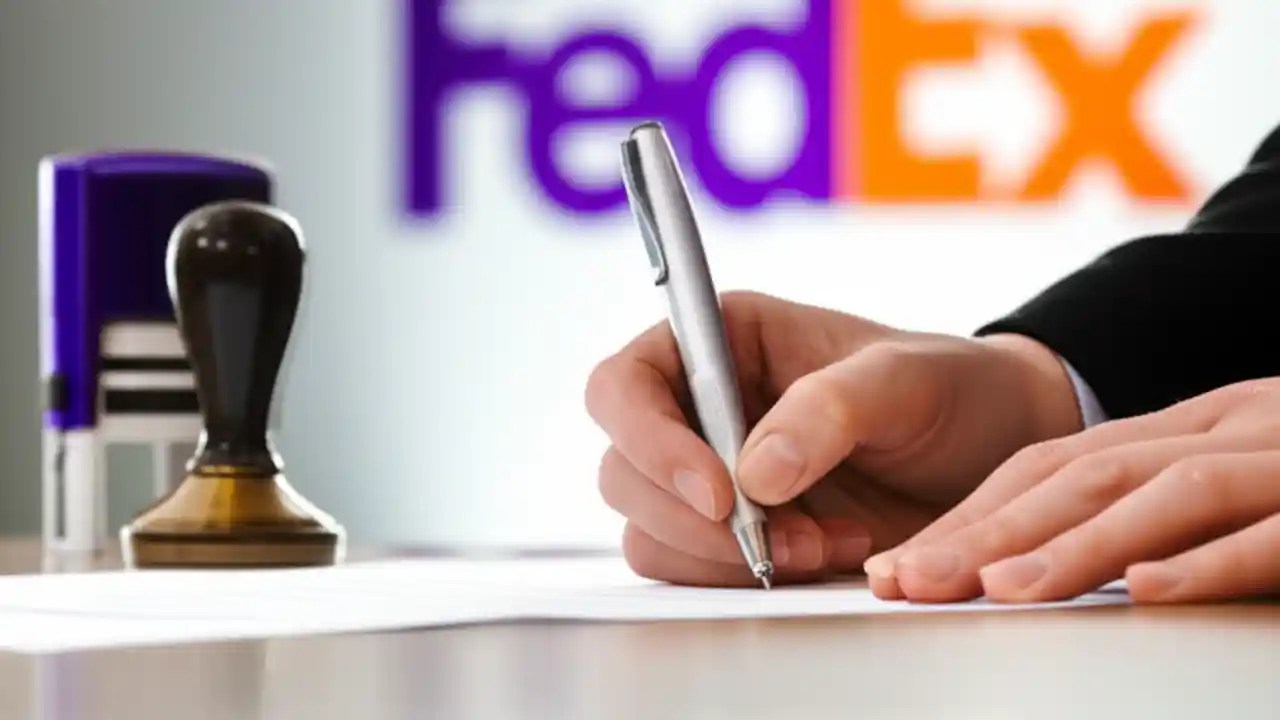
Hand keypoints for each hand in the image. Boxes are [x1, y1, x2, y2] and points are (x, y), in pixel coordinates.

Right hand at [585, 291, 1081, 586]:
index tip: (719, 491)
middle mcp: (700, 406)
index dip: (648, 440)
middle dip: (697, 517)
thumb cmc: (952, 390)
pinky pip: (693, 569)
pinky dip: (747, 578)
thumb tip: (753, 473)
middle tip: (782, 535)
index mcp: (721, 341)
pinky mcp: (733, 532)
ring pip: (650, 529)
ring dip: (726, 556)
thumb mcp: (904, 380)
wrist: (994, 453)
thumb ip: (827, 410)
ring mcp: (711, 473)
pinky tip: (825, 555)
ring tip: (825, 543)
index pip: (624, 384)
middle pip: (624, 470)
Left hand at [866, 377, 1279, 603]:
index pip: (1054, 465)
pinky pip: (1277, 528)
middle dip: (988, 531)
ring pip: (1166, 491)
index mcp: (1188, 426)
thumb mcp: (1232, 483)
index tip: (900, 567)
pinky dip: (1210, 559)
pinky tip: (1146, 594)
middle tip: (910, 582)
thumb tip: (1051, 564)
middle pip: (1084, 473)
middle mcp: (1228, 425)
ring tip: (1000, 591)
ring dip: (1076, 545)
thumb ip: (1156, 509)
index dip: (972, 515)